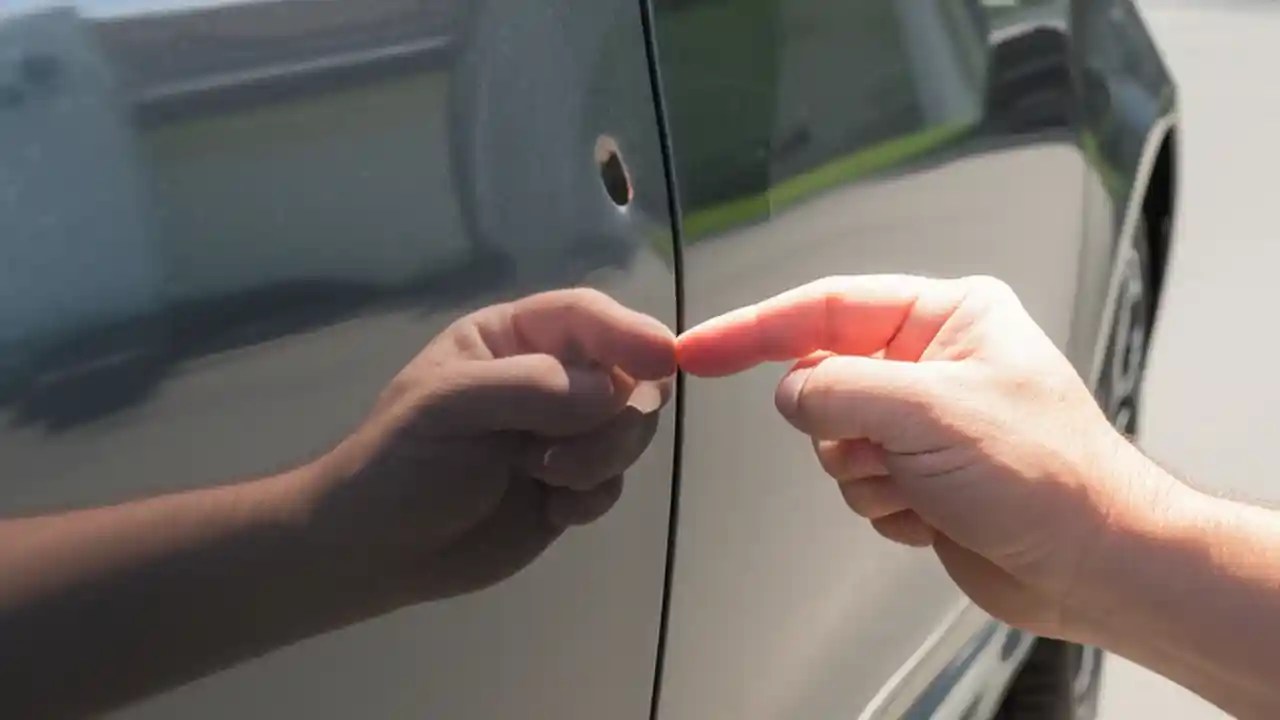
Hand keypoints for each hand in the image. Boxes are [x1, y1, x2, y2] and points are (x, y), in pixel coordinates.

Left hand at [307, 289, 674, 601]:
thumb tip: (614, 392)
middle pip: (628, 375)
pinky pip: (615, 481)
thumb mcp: (449, 407)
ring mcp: (563, 434)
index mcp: (513, 338)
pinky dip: (593, 497)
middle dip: (615, 416)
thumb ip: (532, 388)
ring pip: (630, 430)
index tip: (664, 359)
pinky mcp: (570, 486)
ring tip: (542, 479)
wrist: (377, 551)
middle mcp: (548, 378)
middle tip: (562, 456)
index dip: (629, 334)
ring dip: (600, 459)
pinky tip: (550, 511)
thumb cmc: (400, 462)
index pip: (588, 318)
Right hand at [677, 275, 1167, 636]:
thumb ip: (841, 390)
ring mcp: (924, 422)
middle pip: (824, 381)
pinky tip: (936, 514)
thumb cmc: (1050, 475)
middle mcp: (932, 362)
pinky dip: (885, 507)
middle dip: (845, 430)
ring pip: (834, 441)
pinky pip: (858, 485)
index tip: (700, 348)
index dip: (754, 329)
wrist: (1094, 564)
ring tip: (928, 488)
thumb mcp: (932, 412)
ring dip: (868, 476)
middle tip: (894, 452)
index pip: (825, 307)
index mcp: (947, 316)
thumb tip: (788, 392)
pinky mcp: (921, 474)